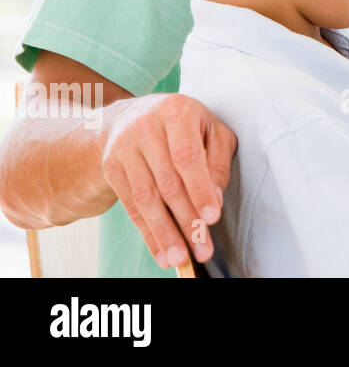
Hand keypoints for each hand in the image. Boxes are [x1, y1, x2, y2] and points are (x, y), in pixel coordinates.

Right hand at [99, 93, 236, 267]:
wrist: (135, 116)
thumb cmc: (187, 125)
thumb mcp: (212, 131)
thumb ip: (218, 161)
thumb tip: (214, 199)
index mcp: (176, 111)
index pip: (187, 156)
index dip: (199, 189)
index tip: (211, 218)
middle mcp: (145, 126)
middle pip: (167, 182)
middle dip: (186, 220)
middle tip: (201, 248)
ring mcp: (124, 147)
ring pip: (145, 198)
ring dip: (164, 233)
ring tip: (180, 258)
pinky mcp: (111, 167)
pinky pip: (130, 206)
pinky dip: (147, 233)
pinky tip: (161, 251)